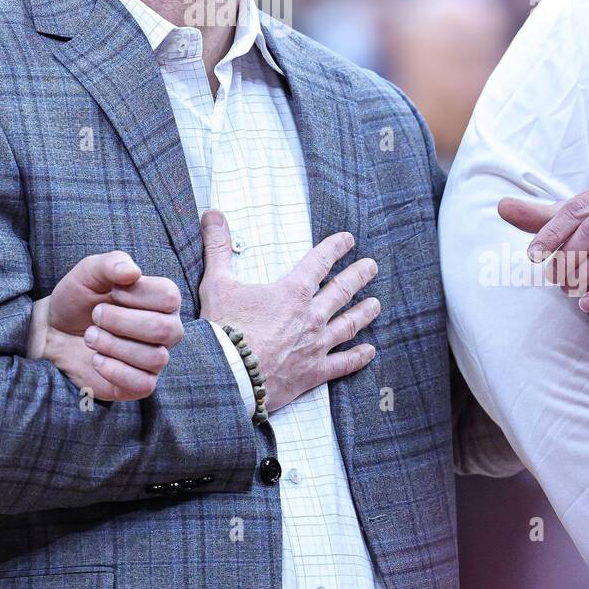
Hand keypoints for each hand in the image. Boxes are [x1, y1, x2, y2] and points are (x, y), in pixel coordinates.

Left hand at [26, 252, 183, 399]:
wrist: (54, 331)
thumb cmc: (79, 298)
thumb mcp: (89, 272)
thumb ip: (111, 264)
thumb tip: (133, 272)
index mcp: (162, 299)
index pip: (169, 297)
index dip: (136, 295)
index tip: (112, 292)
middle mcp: (166, 329)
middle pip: (165, 329)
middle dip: (121, 321)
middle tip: (95, 315)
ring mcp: (155, 358)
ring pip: (155, 358)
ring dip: (113, 345)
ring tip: (91, 336)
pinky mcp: (140, 384)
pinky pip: (144, 384)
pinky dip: (115, 370)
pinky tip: (96, 359)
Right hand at [198, 209, 379, 412]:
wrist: (229, 375)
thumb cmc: (223, 328)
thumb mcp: (217, 282)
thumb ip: (218, 247)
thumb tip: (211, 214)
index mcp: (292, 292)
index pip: (320, 261)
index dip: (335, 248)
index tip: (348, 240)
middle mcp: (311, 316)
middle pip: (342, 290)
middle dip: (359, 275)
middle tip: (371, 266)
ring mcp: (315, 345)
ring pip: (348, 324)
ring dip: (364, 312)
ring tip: (376, 304)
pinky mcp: (313, 372)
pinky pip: (343, 363)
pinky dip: (358, 357)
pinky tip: (369, 351)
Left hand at [498, 173, 588, 312]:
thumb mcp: (574, 219)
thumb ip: (540, 216)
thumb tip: (501, 206)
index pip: (575, 210)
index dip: (550, 233)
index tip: (532, 255)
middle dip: (567, 255)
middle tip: (550, 276)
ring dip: (583, 274)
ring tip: (565, 288)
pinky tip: (585, 303)